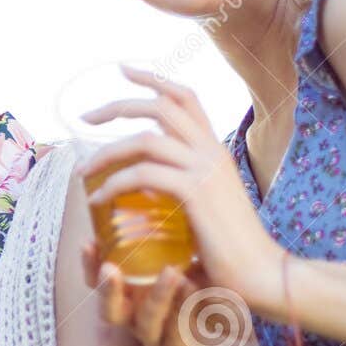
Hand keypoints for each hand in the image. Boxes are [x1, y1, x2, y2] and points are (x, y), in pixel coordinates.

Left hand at [79, 65, 285, 313]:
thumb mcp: (207, 208)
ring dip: (106, 153)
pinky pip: (142, 176)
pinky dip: (113, 184)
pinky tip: (98, 200)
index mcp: (216, 150)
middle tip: (85, 118)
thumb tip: (146, 192)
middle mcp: (212, 152)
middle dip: (117, 106)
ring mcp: (205, 170)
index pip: (186, 98)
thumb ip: (182, 189)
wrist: (262, 275)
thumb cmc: (232, 250)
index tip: (123, 70)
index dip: (154, 79)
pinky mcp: (195, 193)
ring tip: (83, 172)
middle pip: (161, 107)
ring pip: (145, 140)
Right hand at [84, 244, 263, 345]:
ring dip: (157, 297)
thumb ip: (173, 244)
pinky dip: (185, 312)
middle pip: (109, 311)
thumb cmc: (211, 302)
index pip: (101, 283)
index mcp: (134, 298)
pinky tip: (195, 290)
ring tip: (171, 272)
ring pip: (146, 323)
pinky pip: (178, 337)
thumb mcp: (192, 267)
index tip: (89, 241)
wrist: (241, 345)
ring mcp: (158, 342)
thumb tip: (164, 197)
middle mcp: (138, 322)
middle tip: (109, 268)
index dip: (90, 266)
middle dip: (107, 289)